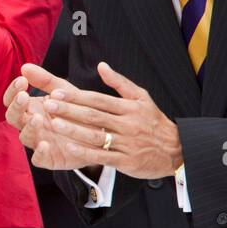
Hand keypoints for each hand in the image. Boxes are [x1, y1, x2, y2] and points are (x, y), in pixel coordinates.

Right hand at [3, 76, 98, 170]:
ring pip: (24, 136)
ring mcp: (39, 142)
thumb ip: (45, 80)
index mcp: (31, 108)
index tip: (22, 81)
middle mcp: (31, 125)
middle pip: (12, 117)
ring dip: (29, 127)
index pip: (12, 100)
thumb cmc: (79, 110)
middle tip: (24, 96)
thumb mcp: (64, 92)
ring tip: (39, 118)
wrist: (102, 134)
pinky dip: (39, 152)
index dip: (12, 91)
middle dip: (16, 107)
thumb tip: (24, 67)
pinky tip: (45, 143)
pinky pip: (38, 159)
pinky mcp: (50, 159)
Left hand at [24, 61, 183, 179]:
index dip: (77, 96)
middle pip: (94, 116)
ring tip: (53, 124)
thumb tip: (102, 65)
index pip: (98, 99)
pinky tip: (70, 148)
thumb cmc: (154, 122)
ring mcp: (127, 143)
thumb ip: (120, 83)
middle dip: (70, 110)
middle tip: (49, 104)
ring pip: (96, 135)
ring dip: (73, 130)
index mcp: (129, 107)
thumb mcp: (142, 98)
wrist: (177, 150)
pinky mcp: (126, 161)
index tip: (57, 92)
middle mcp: (127, 124)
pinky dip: (86, 153)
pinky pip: (104, 156)